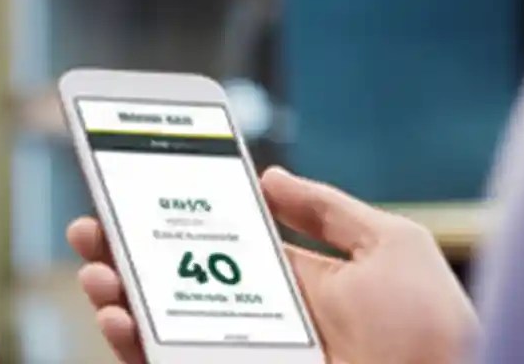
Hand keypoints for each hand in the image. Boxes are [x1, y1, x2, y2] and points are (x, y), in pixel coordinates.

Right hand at [67, 167, 478, 363]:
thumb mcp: (392, 247)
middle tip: (90, 226)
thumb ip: (328, 209)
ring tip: (96, 270)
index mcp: (295, 285)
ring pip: (159, 327)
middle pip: (174, 284)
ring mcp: (240, 354)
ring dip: (115, 295)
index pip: (216, 244)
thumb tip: (271, 176)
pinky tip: (119, 315)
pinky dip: (132, 343)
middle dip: (125, 254)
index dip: (171, 219)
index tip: (131, 190)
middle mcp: (259, 323)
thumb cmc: (433, 332)